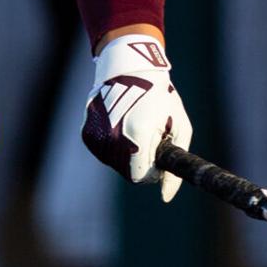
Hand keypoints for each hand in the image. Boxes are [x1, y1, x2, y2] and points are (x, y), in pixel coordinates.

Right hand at [81, 32, 191, 202]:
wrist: (130, 68)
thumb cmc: (160, 96)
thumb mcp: (179, 126)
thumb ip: (176, 165)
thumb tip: (166, 198)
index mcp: (137, 135)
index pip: (142, 176)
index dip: (154, 169)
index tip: (158, 151)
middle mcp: (112, 139)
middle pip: (128, 172)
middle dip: (142, 160)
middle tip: (149, 135)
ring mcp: (97, 137)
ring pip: (116, 164)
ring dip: (128, 153)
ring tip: (136, 124)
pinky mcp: (87, 134)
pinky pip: (104, 152)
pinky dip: (115, 145)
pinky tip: (121, 123)